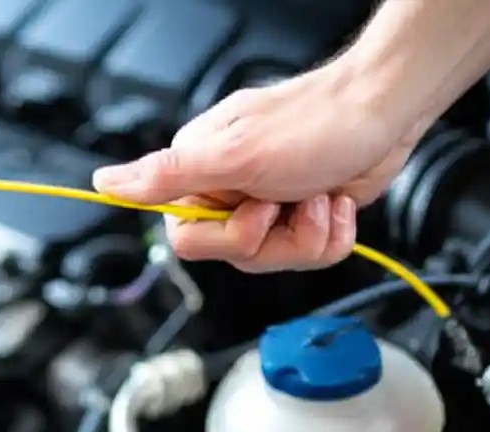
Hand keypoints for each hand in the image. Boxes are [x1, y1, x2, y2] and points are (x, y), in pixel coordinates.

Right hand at [92, 63, 428, 272]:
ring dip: (312, 232)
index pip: (188, 241)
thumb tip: (105, 182)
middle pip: (239, 256)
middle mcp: (232, 191)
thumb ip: (165, 176)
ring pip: (280, 261)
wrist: (384, 112)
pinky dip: (335, 232)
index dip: (229, 236)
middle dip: (279, 237)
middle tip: (291, 196)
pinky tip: (337, 199)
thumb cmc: (314, 122)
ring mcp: (271, 205)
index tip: (256, 208)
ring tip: (320, 194)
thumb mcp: (231, 155)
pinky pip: (313, 255)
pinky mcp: (306, 216)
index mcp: (201, 173)